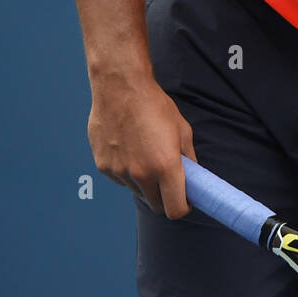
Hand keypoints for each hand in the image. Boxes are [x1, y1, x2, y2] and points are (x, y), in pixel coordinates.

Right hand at [88, 73, 196, 218]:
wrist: (120, 87)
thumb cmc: (154, 105)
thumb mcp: (182, 130)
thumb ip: (188, 159)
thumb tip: (193, 177)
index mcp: (165, 167)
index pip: (175, 210)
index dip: (182, 207)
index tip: (184, 200)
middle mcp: (141, 174)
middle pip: (155, 205)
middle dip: (164, 197)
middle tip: (167, 180)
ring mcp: (120, 171)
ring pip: (137, 191)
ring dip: (144, 182)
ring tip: (145, 154)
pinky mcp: (104, 166)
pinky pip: (120, 179)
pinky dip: (126, 172)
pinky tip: (128, 149)